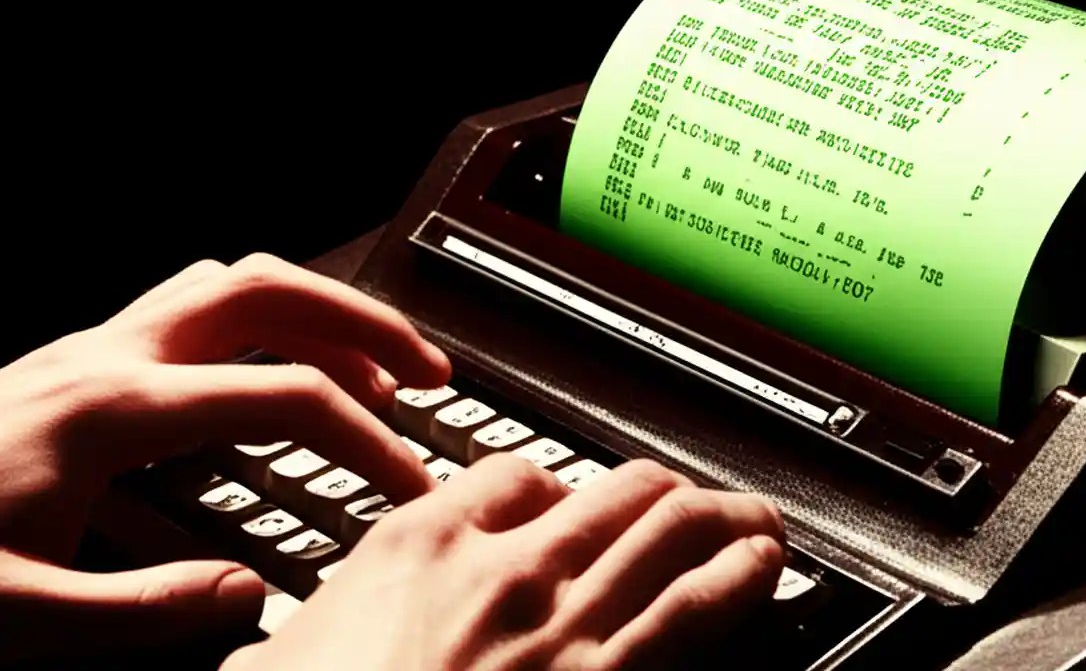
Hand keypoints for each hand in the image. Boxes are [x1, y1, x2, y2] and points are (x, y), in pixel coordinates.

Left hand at [0, 253, 449, 662]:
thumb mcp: (16, 616)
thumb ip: (145, 611)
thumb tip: (257, 596)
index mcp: (109, 408)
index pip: (281, 396)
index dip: (366, 439)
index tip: (410, 485)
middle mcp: (108, 357)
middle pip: (268, 290)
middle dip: (365, 322)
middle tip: (429, 370)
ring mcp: (92, 348)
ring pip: (232, 284)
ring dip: (318, 313)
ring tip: (378, 365)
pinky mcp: (80, 363)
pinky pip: (196, 310)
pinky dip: (265, 327)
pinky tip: (279, 373)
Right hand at [224, 455, 784, 670]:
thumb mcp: (282, 659)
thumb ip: (309, 626)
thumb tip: (285, 637)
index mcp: (419, 547)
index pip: (509, 474)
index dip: (547, 481)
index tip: (560, 497)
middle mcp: (505, 567)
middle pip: (612, 488)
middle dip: (656, 490)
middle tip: (677, 499)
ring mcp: (565, 619)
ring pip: (668, 529)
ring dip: (718, 515)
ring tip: (748, 513)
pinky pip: (697, 605)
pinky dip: (741, 575)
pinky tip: (763, 565)